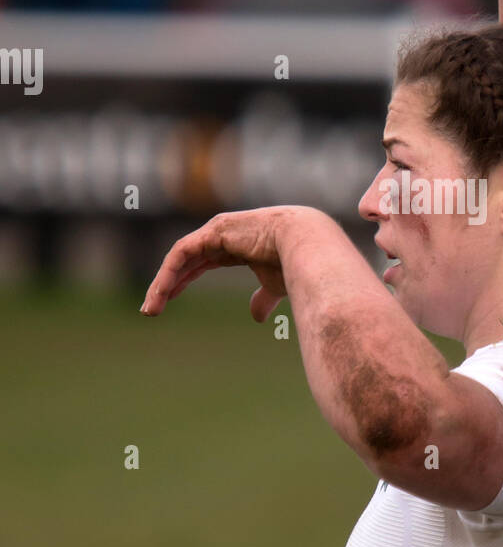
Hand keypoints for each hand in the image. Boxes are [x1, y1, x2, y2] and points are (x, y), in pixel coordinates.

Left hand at [140, 206, 294, 322]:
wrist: (307, 245)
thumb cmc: (296, 264)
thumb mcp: (274, 285)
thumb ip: (262, 298)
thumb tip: (256, 317)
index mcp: (237, 243)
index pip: (202, 260)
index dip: (184, 279)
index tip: (168, 299)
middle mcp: (223, 233)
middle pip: (186, 260)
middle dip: (168, 284)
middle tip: (151, 309)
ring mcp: (217, 229)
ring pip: (180, 258)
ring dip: (162, 284)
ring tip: (150, 309)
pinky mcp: (213, 231)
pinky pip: (182, 254)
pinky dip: (168, 274)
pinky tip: (160, 294)